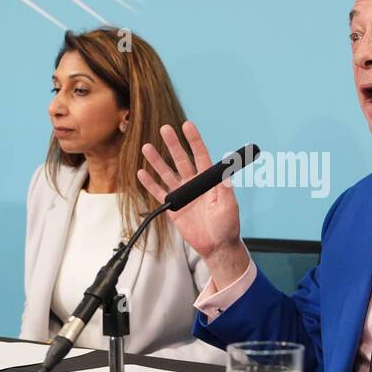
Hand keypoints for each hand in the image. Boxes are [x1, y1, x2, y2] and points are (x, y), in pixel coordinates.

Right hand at [137, 121, 249, 284]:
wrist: (216, 246)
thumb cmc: (227, 226)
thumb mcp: (229, 206)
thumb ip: (225, 189)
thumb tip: (225, 171)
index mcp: (209, 181)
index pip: (201, 155)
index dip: (194, 140)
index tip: (187, 125)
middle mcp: (194, 183)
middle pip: (181, 160)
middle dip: (173, 144)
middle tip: (165, 129)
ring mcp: (183, 194)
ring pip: (167, 173)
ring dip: (157, 161)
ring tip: (147, 147)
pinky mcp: (173, 207)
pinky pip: (159, 193)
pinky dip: (150, 184)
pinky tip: (142, 173)